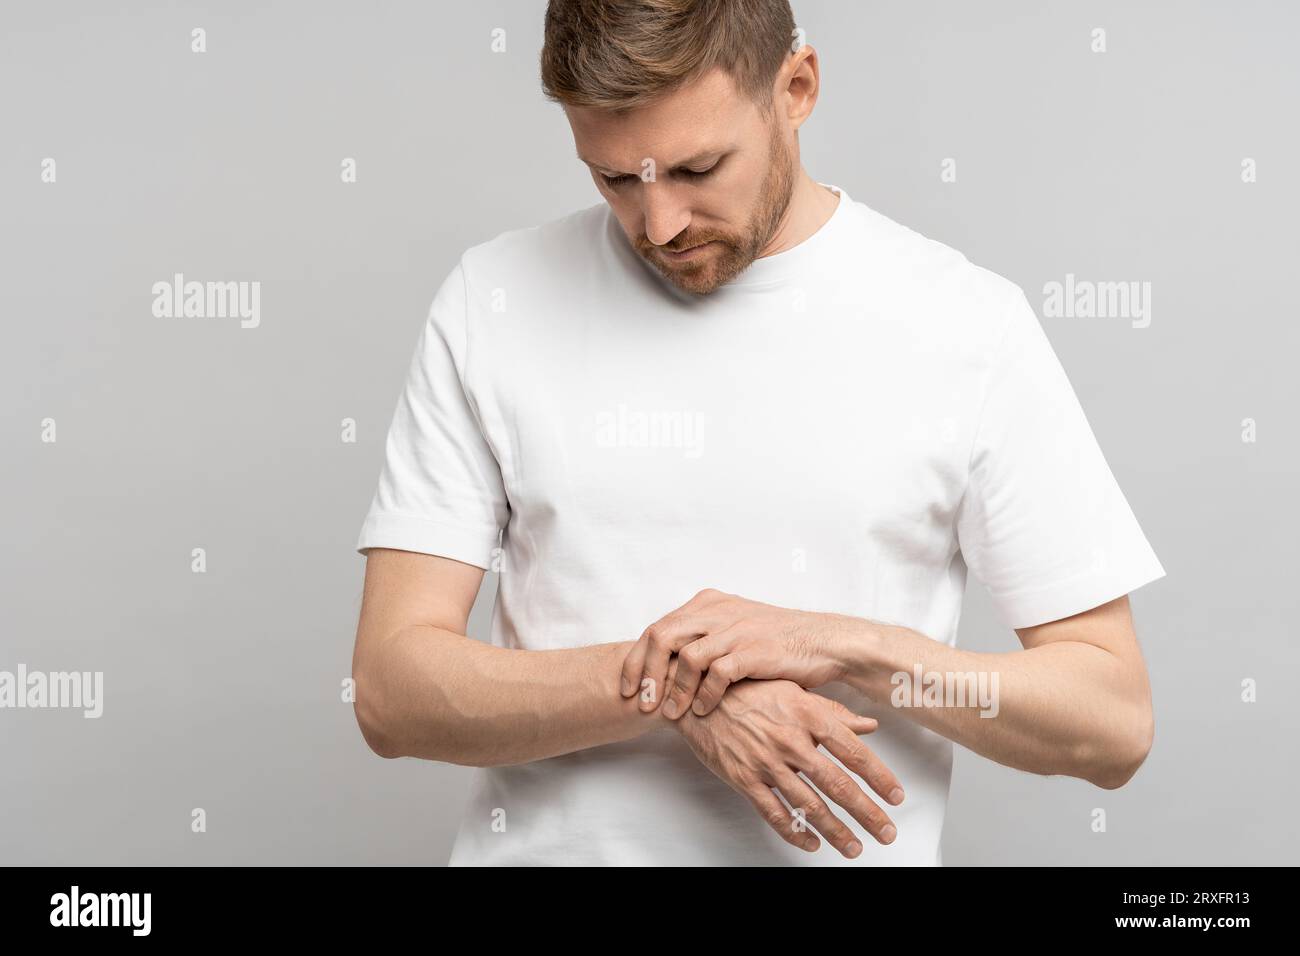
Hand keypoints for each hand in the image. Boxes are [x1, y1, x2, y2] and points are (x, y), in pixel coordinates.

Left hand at [621, 588, 849, 718]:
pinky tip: (702, 711)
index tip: (629, 688)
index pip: (658, 627)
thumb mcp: (732, 630)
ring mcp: (736, 629)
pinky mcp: (754, 649)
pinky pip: (717, 673)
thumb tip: (661, 665)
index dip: (637, 659)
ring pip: (686, 657)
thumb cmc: (776, 643)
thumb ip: (700, 639)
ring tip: (671, 713)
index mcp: (708, 603)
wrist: (823, 642)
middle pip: (662, 637)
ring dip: (674, 689)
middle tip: (642, 702)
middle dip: (646, 673)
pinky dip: (704, 694)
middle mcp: (718, 610)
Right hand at [674, 678, 902, 855]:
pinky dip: (794, 831)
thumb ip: (834, 712)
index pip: (853, 752)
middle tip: (886, 833)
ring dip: (835, 830)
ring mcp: (766, 762)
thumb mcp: (796, 690)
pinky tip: (810, 843)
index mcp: (808, 715)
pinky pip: (773, 812)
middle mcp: (791, 741)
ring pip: (808, 804)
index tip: (897, 797)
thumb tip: (870, 725)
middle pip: (837, 784)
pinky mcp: (744, 778)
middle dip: (866, 813)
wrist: (698, 696)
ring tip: (854, 847)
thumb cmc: (749, 689)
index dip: (879, 777)